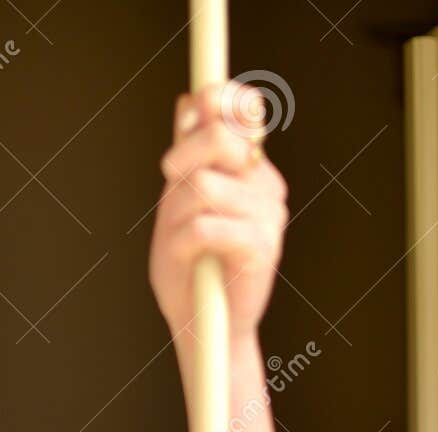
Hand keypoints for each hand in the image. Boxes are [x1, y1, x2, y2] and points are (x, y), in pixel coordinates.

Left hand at [148, 81, 287, 352]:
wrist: (202, 325)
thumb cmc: (188, 267)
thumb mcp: (177, 204)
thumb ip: (187, 156)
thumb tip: (188, 101)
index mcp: (248, 168)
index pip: (246, 108)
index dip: (218, 99)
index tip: (190, 117)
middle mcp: (264, 184)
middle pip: (220, 138)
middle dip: (180, 158)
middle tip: (169, 183)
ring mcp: (268, 215)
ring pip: (203, 187)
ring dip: (176, 215)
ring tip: (184, 242)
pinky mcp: (262, 247)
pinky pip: (205, 226)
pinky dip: (184, 243)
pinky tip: (191, 259)